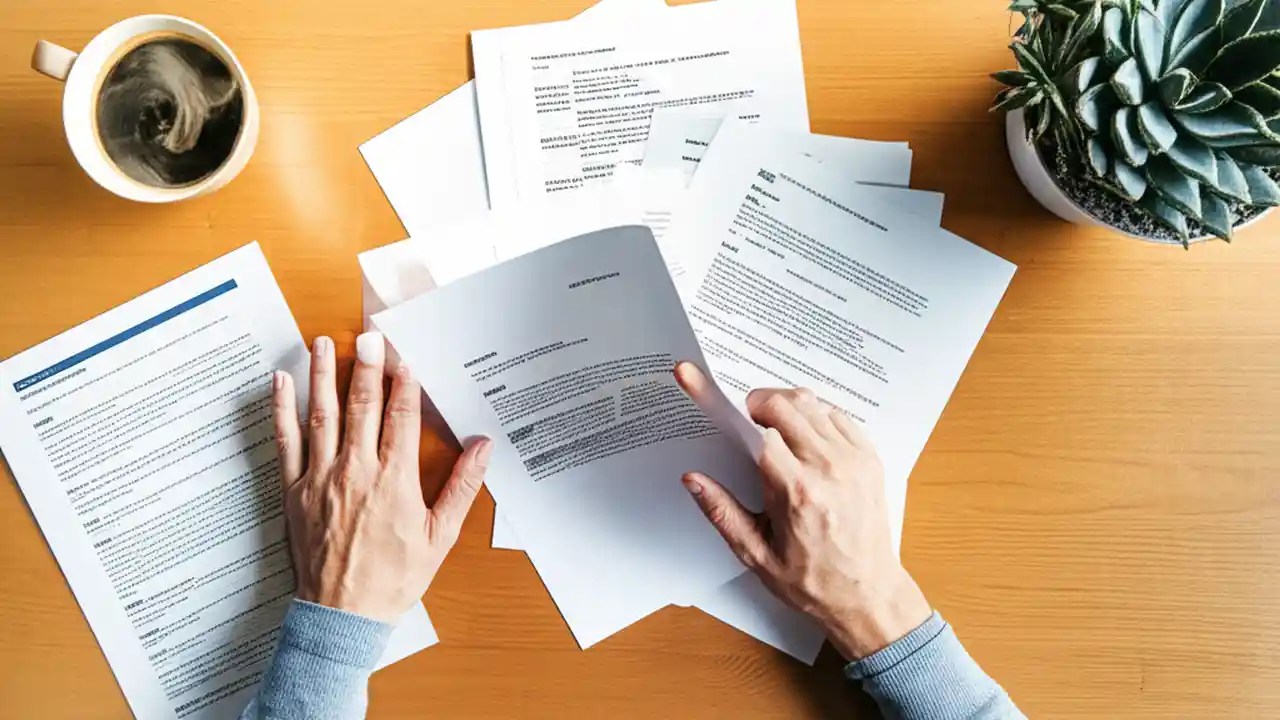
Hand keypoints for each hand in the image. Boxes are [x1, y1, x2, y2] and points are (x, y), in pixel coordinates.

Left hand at [271, 332, 491, 621]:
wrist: (342, 614)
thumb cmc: (394, 579)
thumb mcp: (440, 536)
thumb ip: (462, 486)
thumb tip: (483, 447)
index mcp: (394, 481)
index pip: (400, 418)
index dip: (404, 385)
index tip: (406, 359)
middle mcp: (355, 472)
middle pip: (362, 407)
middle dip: (366, 367)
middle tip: (368, 336)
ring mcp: (320, 479)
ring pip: (322, 415)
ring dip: (323, 375)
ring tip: (323, 343)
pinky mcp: (294, 491)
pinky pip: (285, 442)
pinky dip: (282, 410)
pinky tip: (282, 382)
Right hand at [675, 362, 931, 659]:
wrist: (868, 594)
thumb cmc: (811, 581)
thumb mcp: (757, 555)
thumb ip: (722, 513)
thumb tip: (693, 479)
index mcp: (797, 492)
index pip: (760, 431)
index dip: (731, 406)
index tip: (705, 385)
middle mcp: (829, 468)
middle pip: (786, 406)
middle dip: (758, 403)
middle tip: (745, 419)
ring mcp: (854, 460)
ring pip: (813, 403)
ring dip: (786, 404)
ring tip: (772, 426)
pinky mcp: (870, 458)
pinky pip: (838, 414)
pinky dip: (815, 412)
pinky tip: (803, 431)